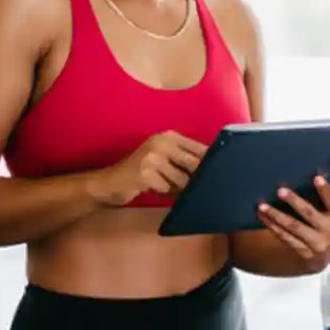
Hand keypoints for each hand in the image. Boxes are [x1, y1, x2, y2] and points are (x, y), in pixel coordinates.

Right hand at [88, 131, 206, 205]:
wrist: (110, 182)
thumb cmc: (142, 172)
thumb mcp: (163, 159)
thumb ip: (185, 159)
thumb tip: (214, 168)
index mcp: (169, 136)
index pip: (200, 148)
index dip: (211, 162)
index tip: (219, 173)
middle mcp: (162, 142)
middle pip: (194, 164)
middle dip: (197, 178)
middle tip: (202, 188)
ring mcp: (153, 157)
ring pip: (182, 179)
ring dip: (179, 188)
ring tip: (169, 187)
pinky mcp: (145, 173)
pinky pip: (167, 188)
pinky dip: (165, 193)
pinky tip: (155, 189)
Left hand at [257, 176, 329, 272]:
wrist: (324, 259)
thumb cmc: (329, 229)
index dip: (325, 191)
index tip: (316, 177)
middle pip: (310, 214)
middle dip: (294, 202)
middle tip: (280, 191)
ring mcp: (317, 245)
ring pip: (294, 227)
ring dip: (276, 215)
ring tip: (263, 206)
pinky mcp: (303, 253)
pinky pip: (285, 237)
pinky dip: (273, 226)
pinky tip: (264, 217)